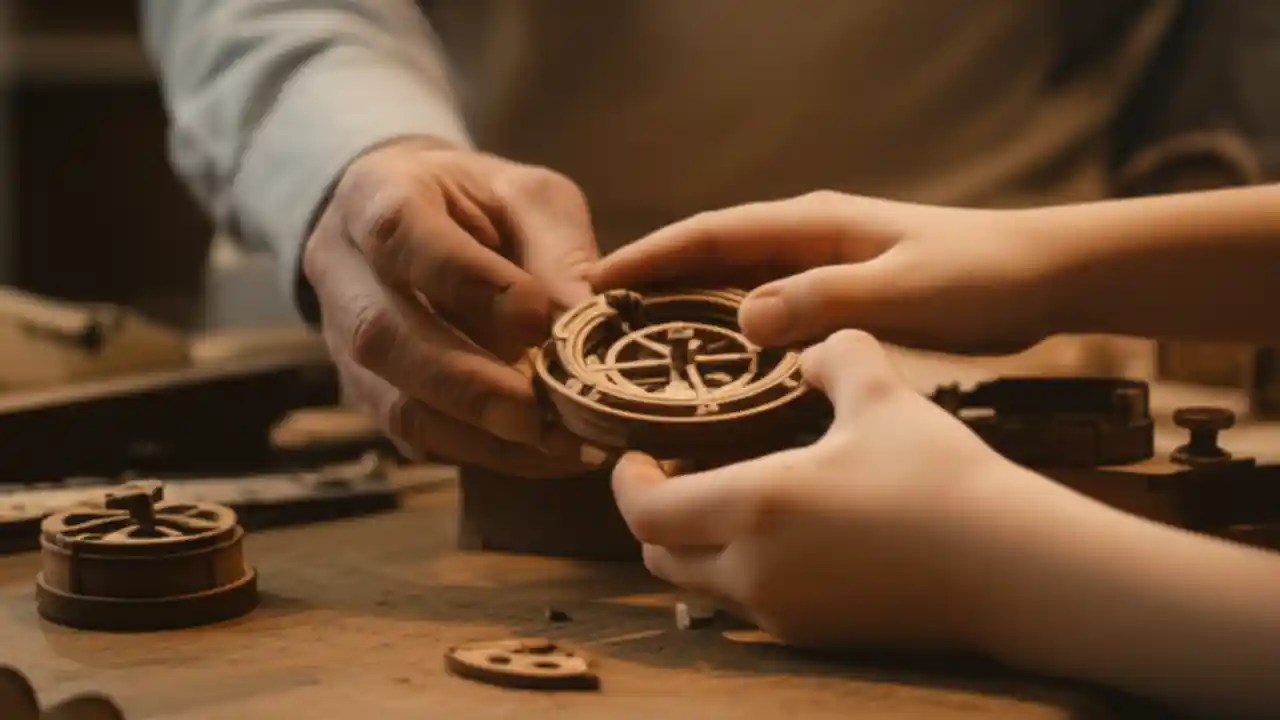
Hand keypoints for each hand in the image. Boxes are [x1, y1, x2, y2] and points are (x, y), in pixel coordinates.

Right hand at [303, 138, 599, 476]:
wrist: (425, 220)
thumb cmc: (484, 203)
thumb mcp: (530, 200)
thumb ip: (557, 253)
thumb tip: (592, 323)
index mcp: (374, 193)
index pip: (400, 236)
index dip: (467, 282)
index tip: (536, 318)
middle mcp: (340, 268)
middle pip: (381, 335)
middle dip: (465, 381)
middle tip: (537, 411)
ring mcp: (343, 339)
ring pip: (389, 399)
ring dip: (473, 430)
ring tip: (548, 442)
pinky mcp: (366, 391)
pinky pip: (411, 434)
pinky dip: (478, 450)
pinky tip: (537, 455)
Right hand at [590, 192, 1060, 353]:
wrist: (1043, 276)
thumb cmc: (979, 277)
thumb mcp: (900, 292)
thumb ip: (823, 302)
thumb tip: (743, 320)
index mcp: (813, 225)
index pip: (710, 234)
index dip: (651, 257)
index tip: (597, 282)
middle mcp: (809, 238)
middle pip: (712, 254)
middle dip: (654, 280)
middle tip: (598, 320)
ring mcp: (824, 264)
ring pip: (736, 281)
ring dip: (687, 304)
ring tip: (636, 342)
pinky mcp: (843, 293)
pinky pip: (769, 307)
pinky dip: (732, 327)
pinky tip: (716, 360)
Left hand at [612, 330, 1040, 650]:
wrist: (1010, 567)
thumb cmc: (941, 477)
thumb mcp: (882, 395)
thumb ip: (833, 354)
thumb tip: (809, 347)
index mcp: (755, 506)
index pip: (646, 513)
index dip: (629, 485)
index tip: (638, 455)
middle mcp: (755, 571)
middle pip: (659, 559)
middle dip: (654, 517)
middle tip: (675, 475)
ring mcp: (783, 612)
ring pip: (702, 586)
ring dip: (695, 547)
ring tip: (728, 501)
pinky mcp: (815, 636)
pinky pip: (749, 606)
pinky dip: (741, 572)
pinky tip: (783, 537)